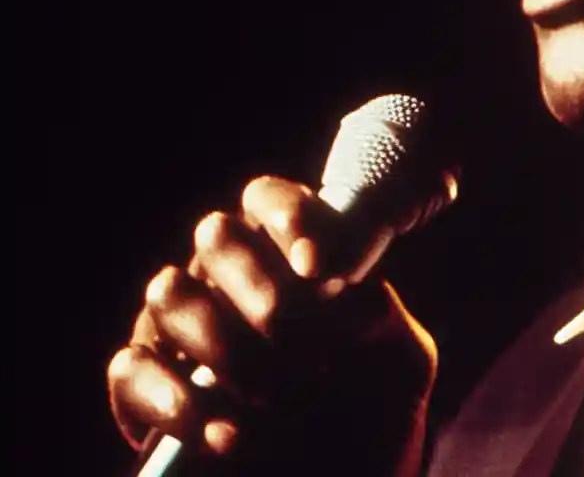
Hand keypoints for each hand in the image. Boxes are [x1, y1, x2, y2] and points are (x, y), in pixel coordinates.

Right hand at [107, 176, 436, 475]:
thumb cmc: (372, 418)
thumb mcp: (400, 365)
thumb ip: (379, 316)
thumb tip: (346, 291)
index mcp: (292, 258)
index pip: (270, 201)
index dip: (289, 218)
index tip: (320, 269)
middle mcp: (230, 280)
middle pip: (216, 234)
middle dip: (264, 289)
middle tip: (312, 355)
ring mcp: (183, 331)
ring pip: (169, 292)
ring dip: (224, 344)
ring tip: (275, 398)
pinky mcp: (147, 389)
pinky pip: (131, 369)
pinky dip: (177, 401)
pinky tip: (229, 434)